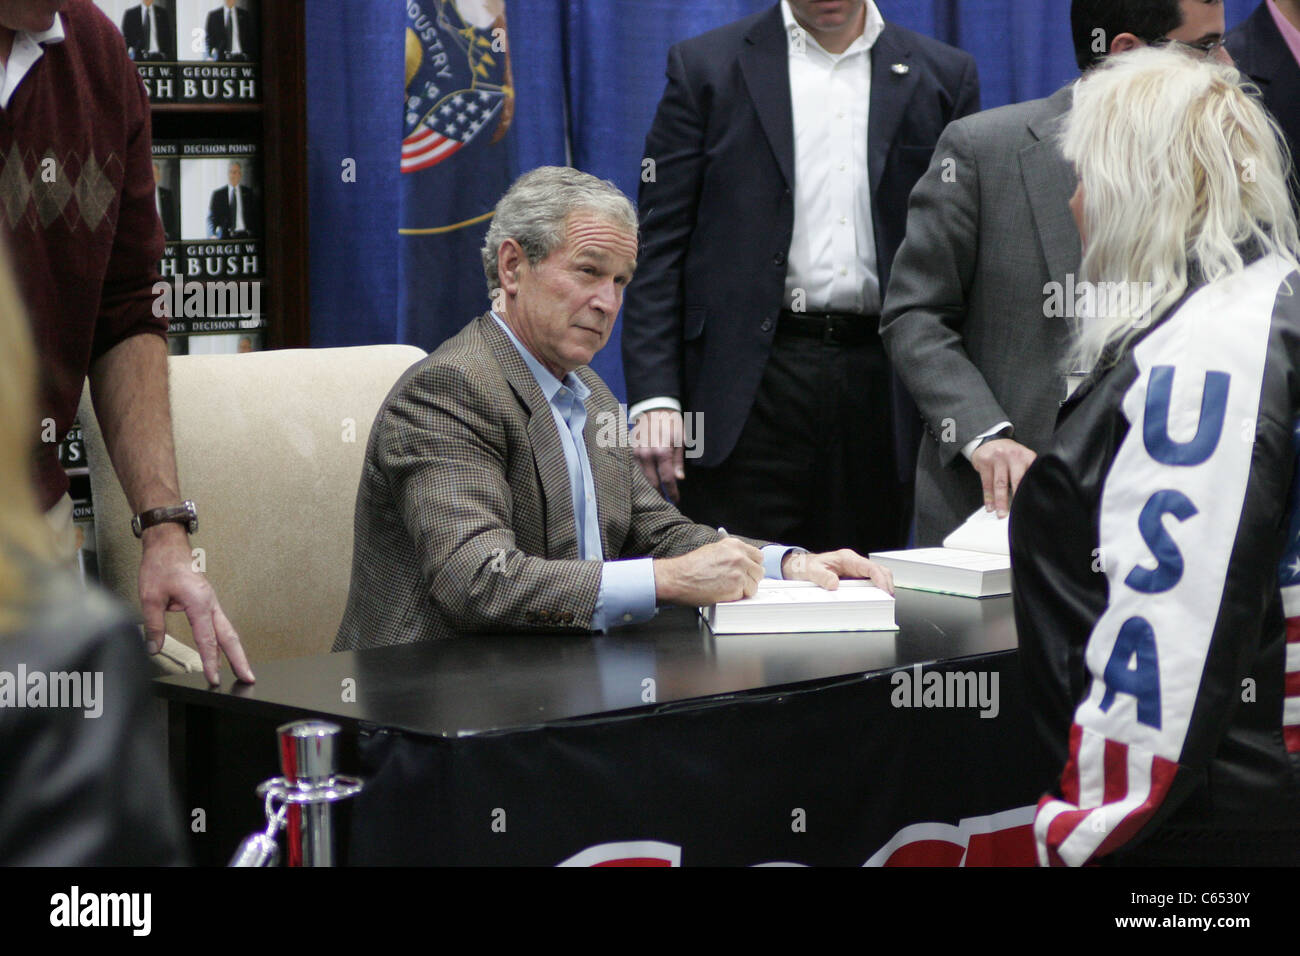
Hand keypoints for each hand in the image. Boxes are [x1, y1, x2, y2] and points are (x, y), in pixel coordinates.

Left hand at [138, 525, 253, 684]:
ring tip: (243, 669)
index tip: (213, 679)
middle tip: (249, 678)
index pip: (207, 639)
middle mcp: (210, 603)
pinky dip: (226, 640)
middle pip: (229, 636)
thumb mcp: (150, 597)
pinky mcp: (207, 601)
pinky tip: (225, 650)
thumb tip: (154, 649)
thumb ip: (154, 625)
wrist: (167, 544)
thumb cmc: (161, 565)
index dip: (211, 662)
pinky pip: (221, 624)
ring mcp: (211, 602)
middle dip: (240, 659)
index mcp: (199, 602)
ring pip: (228, 630)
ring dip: (236, 651)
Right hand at [631, 409, 685, 501]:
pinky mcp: (632, 451)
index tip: (676, 500)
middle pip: (653, 483)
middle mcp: (647, 455)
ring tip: (659, 494)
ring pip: (643, 478)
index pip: (667, 480)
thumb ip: (678, 461)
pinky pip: (637, 469)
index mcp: (662, 452)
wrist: (653, 406)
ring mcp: (637, 454)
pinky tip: (650, 481)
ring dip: (651, 487)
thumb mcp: (680, 440)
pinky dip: (644, 477)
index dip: (672, 492)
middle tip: (667, 501)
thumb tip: (679, 478)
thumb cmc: (671, 422)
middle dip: (661, 493)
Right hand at [654, 536, 762, 605]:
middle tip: (739, 582)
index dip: (753, 565)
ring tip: (729, 588)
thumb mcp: (713, 550)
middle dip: (751, 578)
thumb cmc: (691, 566)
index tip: (750, 570)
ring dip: (745, 589)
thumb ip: (731, 553)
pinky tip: (724, 593)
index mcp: (734, 546)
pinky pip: (744, 596)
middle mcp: (739, 558)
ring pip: (754, 585)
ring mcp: (739, 574)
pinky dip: (736, 597)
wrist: (678, 577)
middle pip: (759, 571)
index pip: (758, 556)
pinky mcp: (735, 589)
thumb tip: (742, 559)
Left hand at [782, 549, 894, 595]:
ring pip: (877, 577)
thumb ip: (822, 577)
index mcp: (847, 559)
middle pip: (879, 570)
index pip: (870, 566)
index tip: (885, 590)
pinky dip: (875, 591)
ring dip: (882, 588)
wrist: (801, 567)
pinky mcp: (854, 579)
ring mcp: (855, 571)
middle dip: (887, 584)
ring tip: (884, 602)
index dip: (880, 578)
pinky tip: (875, 600)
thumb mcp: (811, 571)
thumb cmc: (807, 566)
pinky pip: (869, 584)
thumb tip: (834, 585)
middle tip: (888, 599)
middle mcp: (854, 564)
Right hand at [970, 438, 1036, 517]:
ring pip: (999, 484)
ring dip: (1000, 501)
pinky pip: (986, 483)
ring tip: (1001, 514)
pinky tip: (990, 506)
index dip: (1030, 490)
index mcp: (1026, 456)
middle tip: (1015, 513)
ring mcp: (998, 458)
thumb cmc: (1009, 455)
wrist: (989, 440)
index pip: (1030, 476)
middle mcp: (1013, 456)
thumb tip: (1034, 493)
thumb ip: (1028, 471)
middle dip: (1015, 498)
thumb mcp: (1022, 458)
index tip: (1030, 504)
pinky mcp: (984, 462)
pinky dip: (988, 497)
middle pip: (1016, 480)